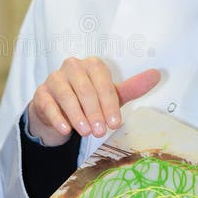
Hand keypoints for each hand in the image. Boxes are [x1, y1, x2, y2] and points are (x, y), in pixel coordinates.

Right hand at [27, 56, 159, 146]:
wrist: (58, 109)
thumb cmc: (88, 100)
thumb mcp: (110, 95)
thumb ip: (131, 88)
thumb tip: (156, 75)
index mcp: (92, 65)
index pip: (102, 81)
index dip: (109, 103)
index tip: (115, 123)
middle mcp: (72, 67)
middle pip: (84, 88)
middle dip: (94, 111)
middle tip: (100, 131)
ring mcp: (54, 79)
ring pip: (66, 95)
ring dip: (77, 115)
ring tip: (85, 132)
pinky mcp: (41, 93)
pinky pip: (49, 104)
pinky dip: (57, 117)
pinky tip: (65, 130)